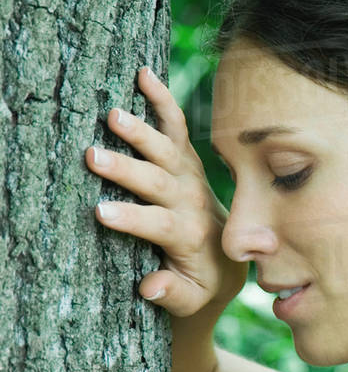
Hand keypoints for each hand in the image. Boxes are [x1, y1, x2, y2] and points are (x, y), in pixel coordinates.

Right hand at [88, 66, 246, 316]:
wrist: (230, 259)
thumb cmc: (202, 281)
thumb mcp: (192, 299)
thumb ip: (175, 295)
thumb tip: (151, 287)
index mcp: (191, 235)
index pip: (160, 225)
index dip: (133, 219)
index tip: (101, 213)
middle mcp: (192, 201)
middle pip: (159, 183)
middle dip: (128, 171)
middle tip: (93, 157)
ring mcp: (190, 176)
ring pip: (167, 151)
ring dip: (141, 133)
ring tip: (113, 114)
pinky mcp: (186, 159)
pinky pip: (178, 126)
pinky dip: (163, 99)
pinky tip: (143, 73)